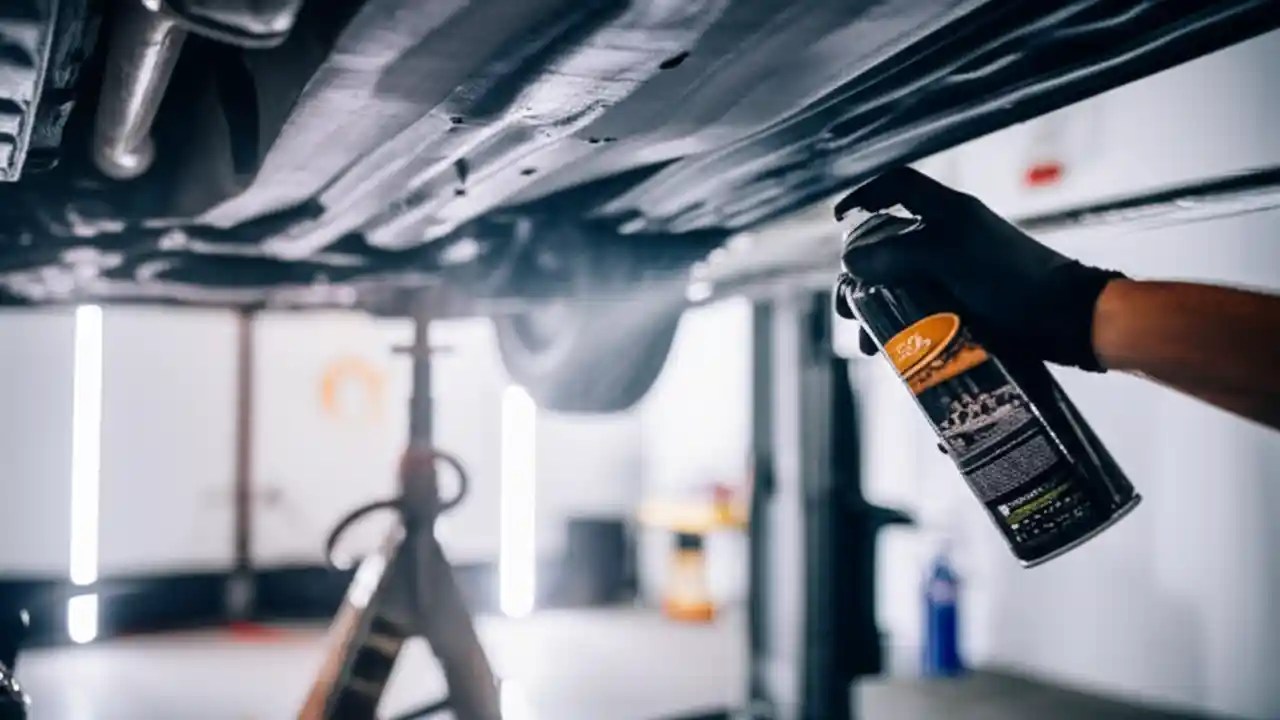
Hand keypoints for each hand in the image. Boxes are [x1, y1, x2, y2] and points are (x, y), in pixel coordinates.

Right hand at [833, 167, 1122, 370]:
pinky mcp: (966, 308)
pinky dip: (904, 332)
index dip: (865, 196)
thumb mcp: (946, 258)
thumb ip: (895, 254)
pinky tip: (895, 355)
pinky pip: (923, 315)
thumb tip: (850, 261)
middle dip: (860, 277)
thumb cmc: (1011, 280)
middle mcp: (949, 240)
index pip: (897, 186)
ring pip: (901, 288)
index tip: (838, 221)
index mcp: (947, 214)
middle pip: (887, 247)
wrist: (1067, 321)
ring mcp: (957, 276)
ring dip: (877, 313)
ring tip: (869, 345)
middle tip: (848, 305)